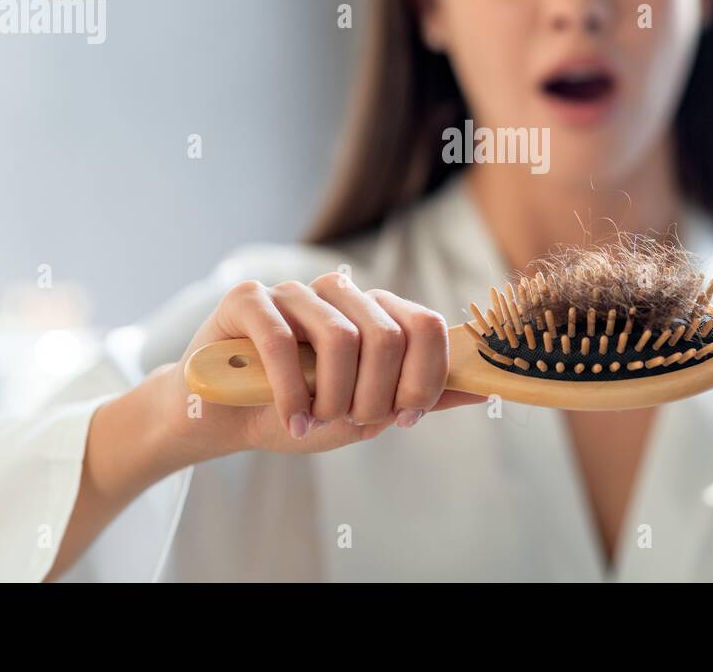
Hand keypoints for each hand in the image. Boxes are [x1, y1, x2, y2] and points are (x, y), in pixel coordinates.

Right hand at [154, 273, 486, 457]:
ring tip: (314, 421)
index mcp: (375, 312)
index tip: (401, 417)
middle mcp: (340, 293)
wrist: (225, 421)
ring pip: (341, 338)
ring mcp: (294, 291)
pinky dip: (292, 393)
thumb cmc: (301, 411)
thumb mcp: (370, 413)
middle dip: (373, 395)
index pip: (426, 325)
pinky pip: (283, 341)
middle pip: (387, 336)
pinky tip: (291, 419)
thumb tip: (487, 386)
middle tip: (348, 421)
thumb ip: (424, 396)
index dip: (422, 379)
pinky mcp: (248, 299)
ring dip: (332, 397)